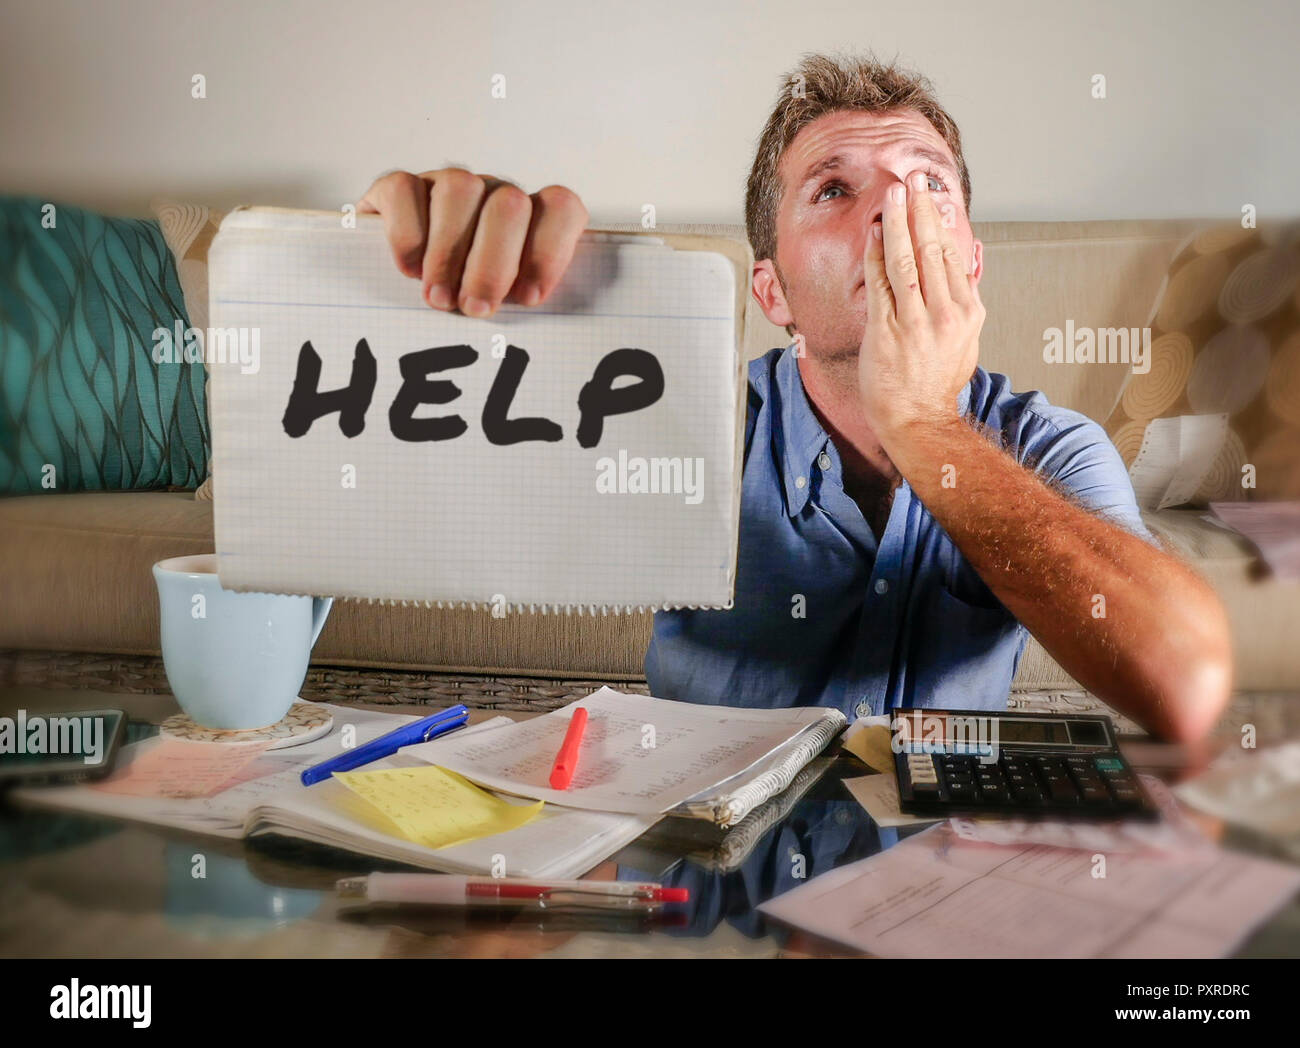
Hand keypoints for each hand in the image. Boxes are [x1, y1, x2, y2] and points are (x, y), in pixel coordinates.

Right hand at [358, 168, 588, 316]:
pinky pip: (404, 190)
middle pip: (509, 205)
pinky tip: (409, 270)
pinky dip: (407, 234)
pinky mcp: (397, 188)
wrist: (401, 292)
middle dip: (492, 264)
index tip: (528, 299)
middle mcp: (494, 195)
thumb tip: (526, 329)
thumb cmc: (465, 304)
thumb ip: (520, 306)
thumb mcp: (502, 309)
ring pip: (459, 189)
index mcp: (532, 219)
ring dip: (449, 251)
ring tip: (440, 299)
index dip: (548, 251)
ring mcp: (447, 185)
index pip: (561, 208)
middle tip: (475, 308)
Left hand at [859, 169, 983, 444]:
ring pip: (907, 261)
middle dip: (921, 210)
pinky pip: (880, 284)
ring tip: (894, 192)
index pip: (953, 255)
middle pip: (933, 249)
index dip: (940, 221)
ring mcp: (915, 322)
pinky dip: (877, 255)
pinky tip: (875, 232)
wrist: (917, 419)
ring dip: (899, 223)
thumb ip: (969, 292)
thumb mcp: (968, 336)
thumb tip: (974, 252)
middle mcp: (945, 313)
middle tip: (913, 178)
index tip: (931, 194)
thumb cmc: (938, 379)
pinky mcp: (886, 332)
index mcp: (967, 311)